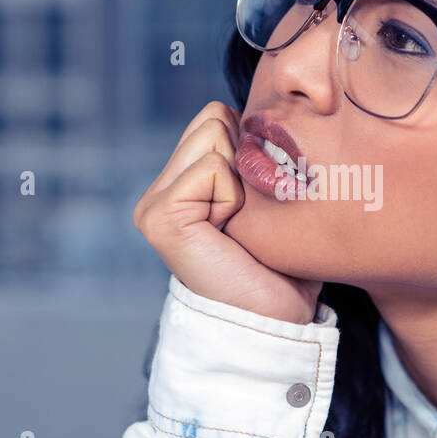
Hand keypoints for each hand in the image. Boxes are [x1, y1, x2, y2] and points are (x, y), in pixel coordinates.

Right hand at [133, 101, 323, 324]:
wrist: (275, 321)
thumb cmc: (282, 268)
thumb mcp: (269, 200)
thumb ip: (257, 157)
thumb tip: (267, 117)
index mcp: (182, 183)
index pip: (218, 115)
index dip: (252, 149)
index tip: (256, 202)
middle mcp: (159, 190)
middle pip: (215, 116)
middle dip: (247, 159)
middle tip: (248, 214)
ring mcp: (154, 203)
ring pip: (215, 133)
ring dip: (243, 178)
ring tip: (239, 224)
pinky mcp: (159, 216)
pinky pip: (212, 168)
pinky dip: (234, 197)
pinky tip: (228, 232)